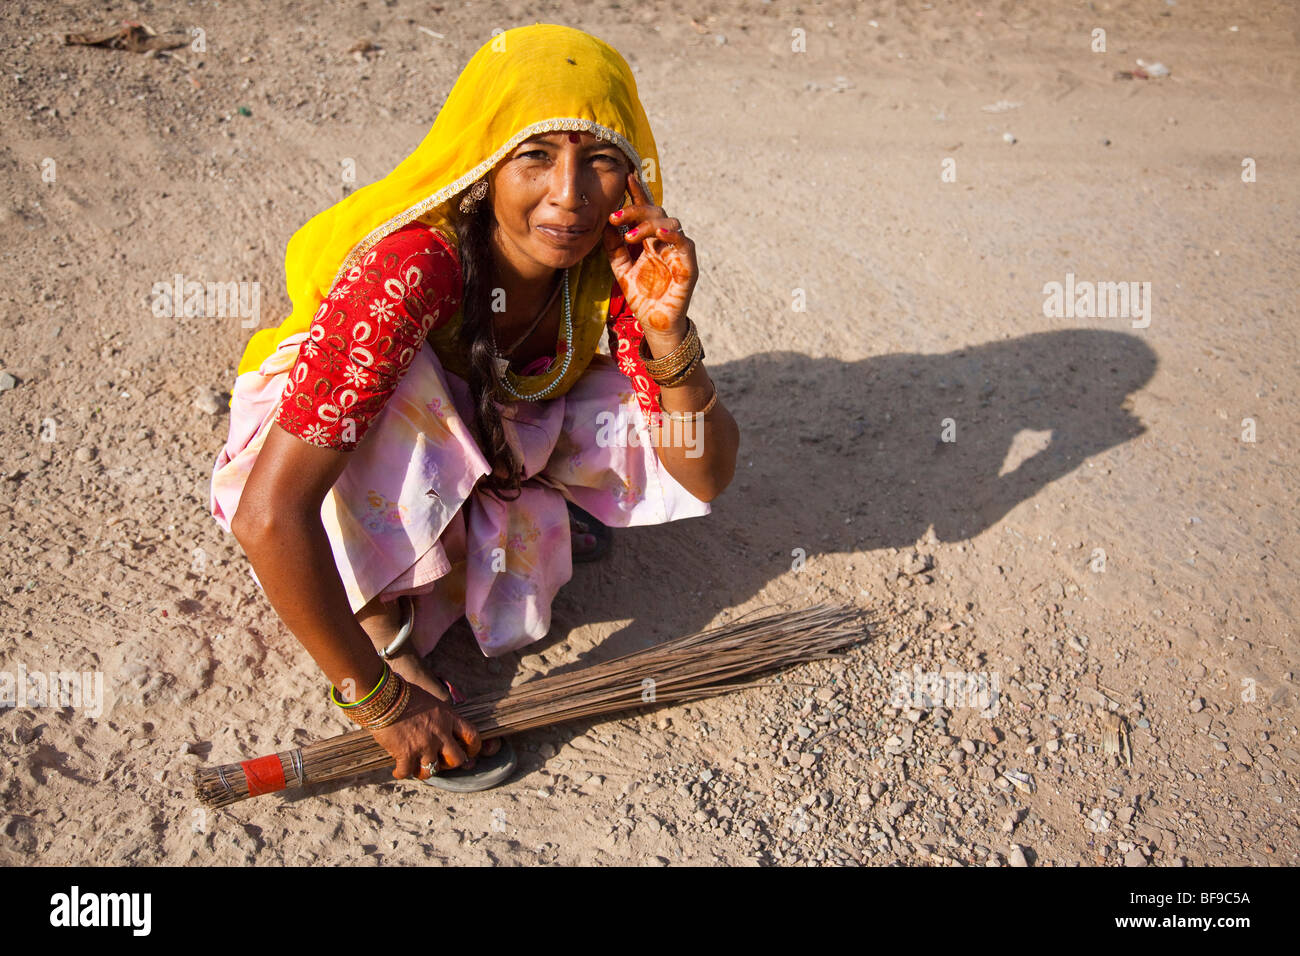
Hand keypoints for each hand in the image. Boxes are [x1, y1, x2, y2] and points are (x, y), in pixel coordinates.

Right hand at [367, 683, 483, 779]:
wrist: (383, 696)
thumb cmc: (403, 694)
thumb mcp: (430, 701)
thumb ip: (438, 716)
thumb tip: (438, 726)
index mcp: (448, 717)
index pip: (472, 735)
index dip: (474, 747)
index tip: (469, 752)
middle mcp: (440, 733)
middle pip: (457, 759)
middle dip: (449, 764)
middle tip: (440, 762)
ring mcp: (424, 745)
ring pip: (432, 770)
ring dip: (424, 771)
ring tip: (416, 768)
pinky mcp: (406, 753)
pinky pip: (407, 772)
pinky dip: (401, 773)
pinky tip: (397, 770)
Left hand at [601, 170, 697, 336]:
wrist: (654, 324)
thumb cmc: (641, 297)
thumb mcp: (621, 269)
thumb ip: (614, 248)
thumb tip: (606, 224)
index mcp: (650, 240)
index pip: (645, 211)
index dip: (637, 193)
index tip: (626, 177)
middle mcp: (665, 242)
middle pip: (655, 213)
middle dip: (635, 211)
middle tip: (615, 216)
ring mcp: (678, 251)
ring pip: (670, 223)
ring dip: (649, 224)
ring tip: (631, 235)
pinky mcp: (689, 264)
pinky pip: (685, 243)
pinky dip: (673, 235)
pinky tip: (660, 233)